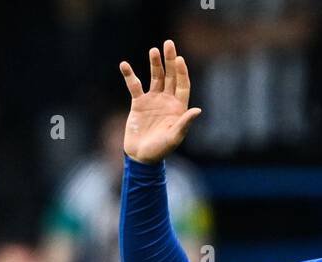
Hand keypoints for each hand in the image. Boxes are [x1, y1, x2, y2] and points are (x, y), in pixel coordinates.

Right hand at [119, 39, 201, 162]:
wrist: (141, 157)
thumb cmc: (160, 150)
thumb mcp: (174, 138)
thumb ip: (184, 123)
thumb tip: (198, 110)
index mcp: (178, 108)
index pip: (182, 85)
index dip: (182, 73)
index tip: (180, 59)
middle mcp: (167, 101)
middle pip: (169, 77)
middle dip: (170, 61)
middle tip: (169, 43)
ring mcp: (153, 100)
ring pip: (155, 77)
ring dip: (154, 64)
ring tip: (154, 50)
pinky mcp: (138, 103)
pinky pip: (134, 86)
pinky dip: (129, 75)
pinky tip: (124, 65)